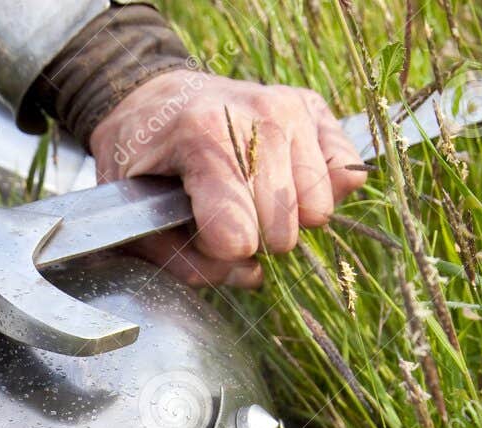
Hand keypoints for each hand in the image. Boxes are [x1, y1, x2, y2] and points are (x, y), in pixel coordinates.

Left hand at [89, 71, 365, 288]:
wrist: (158, 99)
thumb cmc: (142, 162)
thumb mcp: (134, 216)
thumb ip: (183, 261)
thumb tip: (251, 274)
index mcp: (201, 136)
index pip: (236, 234)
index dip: (218, 251)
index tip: (200, 232)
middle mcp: (256, 115)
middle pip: (281, 229)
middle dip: (254, 238)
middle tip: (225, 213)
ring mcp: (290, 108)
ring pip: (317, 208)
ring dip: (285, 218)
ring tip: (251, 195)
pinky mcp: (314, 109)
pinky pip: (347, 175)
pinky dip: (318, 191)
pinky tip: (283, 179)